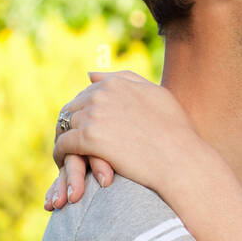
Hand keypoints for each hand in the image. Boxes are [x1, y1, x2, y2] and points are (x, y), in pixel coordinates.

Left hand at [45, 71, 202, 205]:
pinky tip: (66, 165)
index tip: (88, 128)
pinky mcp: (89, 138)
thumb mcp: (156, 94)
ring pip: (64, 126)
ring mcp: (94, 115)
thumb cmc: (176, 130)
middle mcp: (102, 94)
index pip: (87, 93)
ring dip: (63, 140)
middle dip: (70, 125)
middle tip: (74, 145)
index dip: (85, 112)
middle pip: (72, 108)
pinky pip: (63, 145)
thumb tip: (90, 75)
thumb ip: (126, 79)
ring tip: (69, 156)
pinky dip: (61, 155)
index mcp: (117, 82)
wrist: (181, 159)